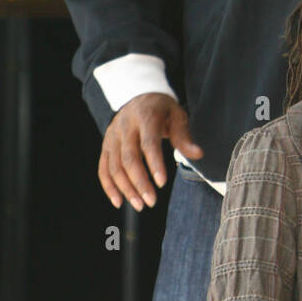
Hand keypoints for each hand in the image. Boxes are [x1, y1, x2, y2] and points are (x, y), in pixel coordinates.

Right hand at [99, 92, 203, 210]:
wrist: (138, 95)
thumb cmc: (162, 109)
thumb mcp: (177, 115)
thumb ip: (184, 136)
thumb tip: (197, 154)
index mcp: (145, 116)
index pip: (148, 142)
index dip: (154, 163)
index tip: (162, 183)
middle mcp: (125, 126)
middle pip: (129, 158)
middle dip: (139, 182)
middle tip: (151, 201)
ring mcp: (112, 136)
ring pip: (114, 166)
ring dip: (126, 188)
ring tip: (140, 205)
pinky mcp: (106, 145)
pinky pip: (104, 168)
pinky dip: (109, 186)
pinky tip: (119, 201)